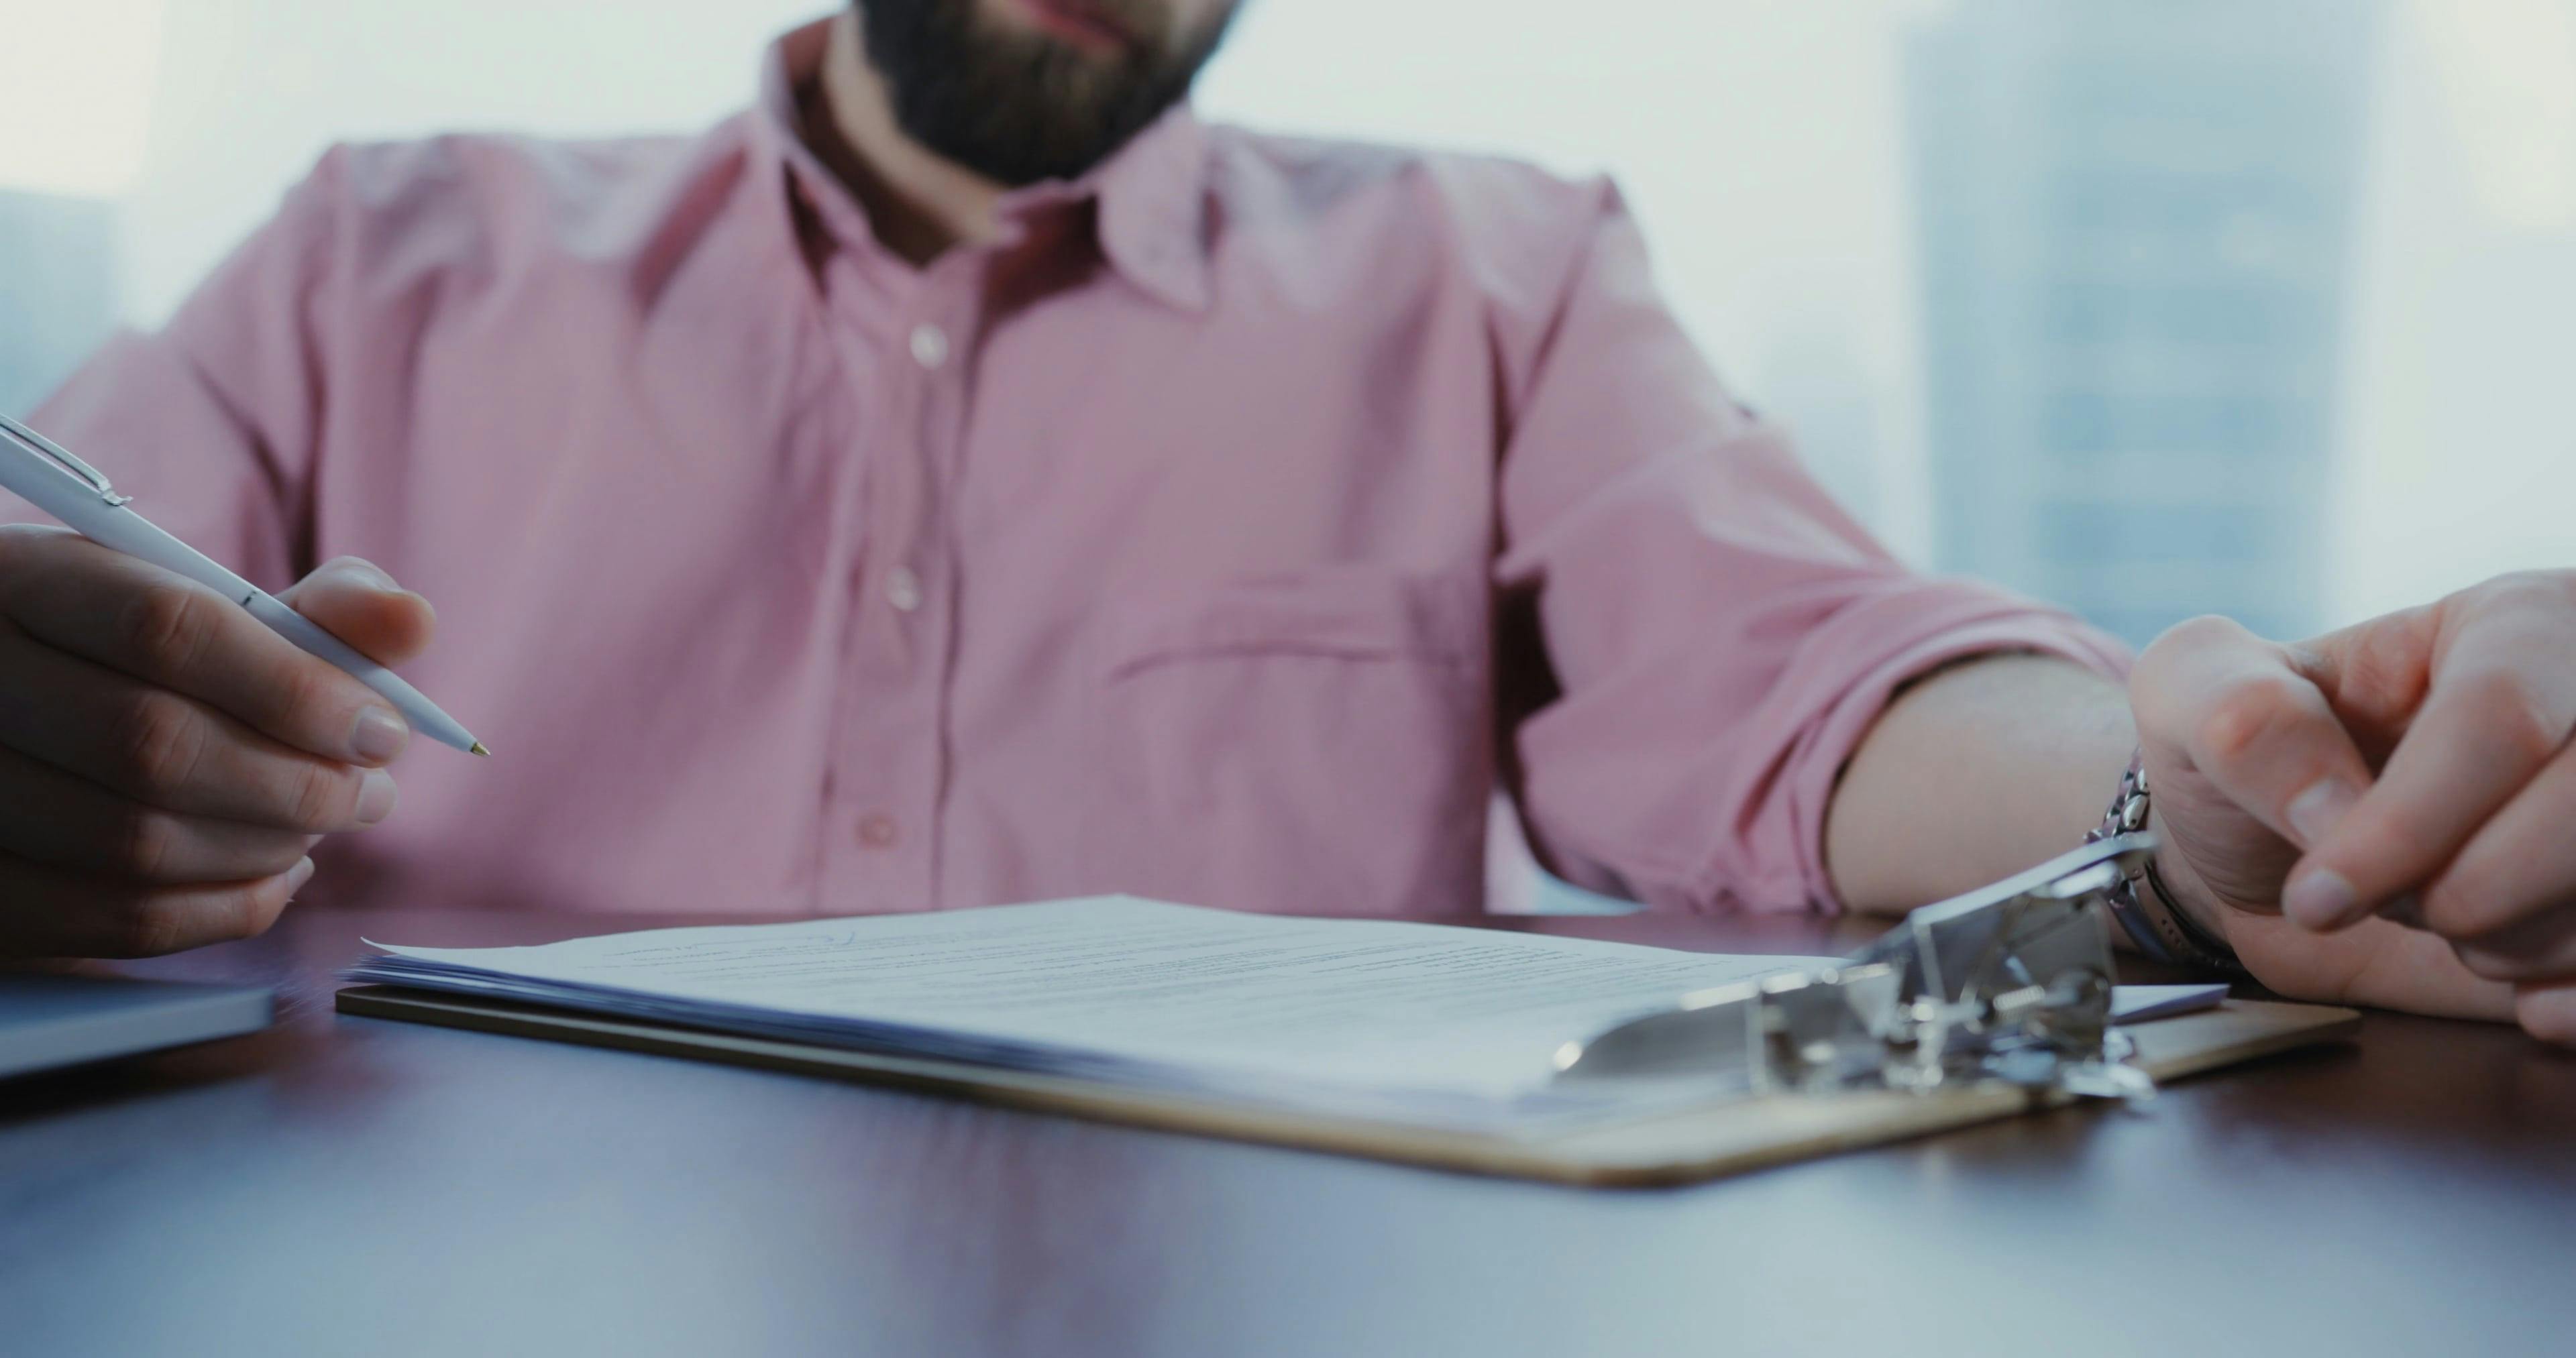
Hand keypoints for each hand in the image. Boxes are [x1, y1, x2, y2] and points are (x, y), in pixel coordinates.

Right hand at [0, 527, 434, 956]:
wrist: (27, 722)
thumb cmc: (145, 662)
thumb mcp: (213, 608)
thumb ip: (318, 613)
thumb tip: (412, 621)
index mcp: (22, 579)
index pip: (168, 629)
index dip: (295, 688)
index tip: (383, 730)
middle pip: (153, 746)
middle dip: (296, 782)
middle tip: (369, 793)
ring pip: (134, 844)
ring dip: (267, 847)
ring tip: (324, 826)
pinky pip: (116, 920)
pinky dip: (225, 908)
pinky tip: (276, 874)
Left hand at [2128, 571, 2575, 1044]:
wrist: (2284, 856)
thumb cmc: (2253, 756)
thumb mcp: (2193, 695)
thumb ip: (2238, 713)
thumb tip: (2330, 805)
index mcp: (2512, 627)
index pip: (2500, 718)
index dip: (2410, 823)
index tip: (2320, 896)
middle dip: (2464, 888)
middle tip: (2389, 896)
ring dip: (2505, 942)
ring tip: (2439, 913)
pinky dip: (2564, 994)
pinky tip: (2516, 989)